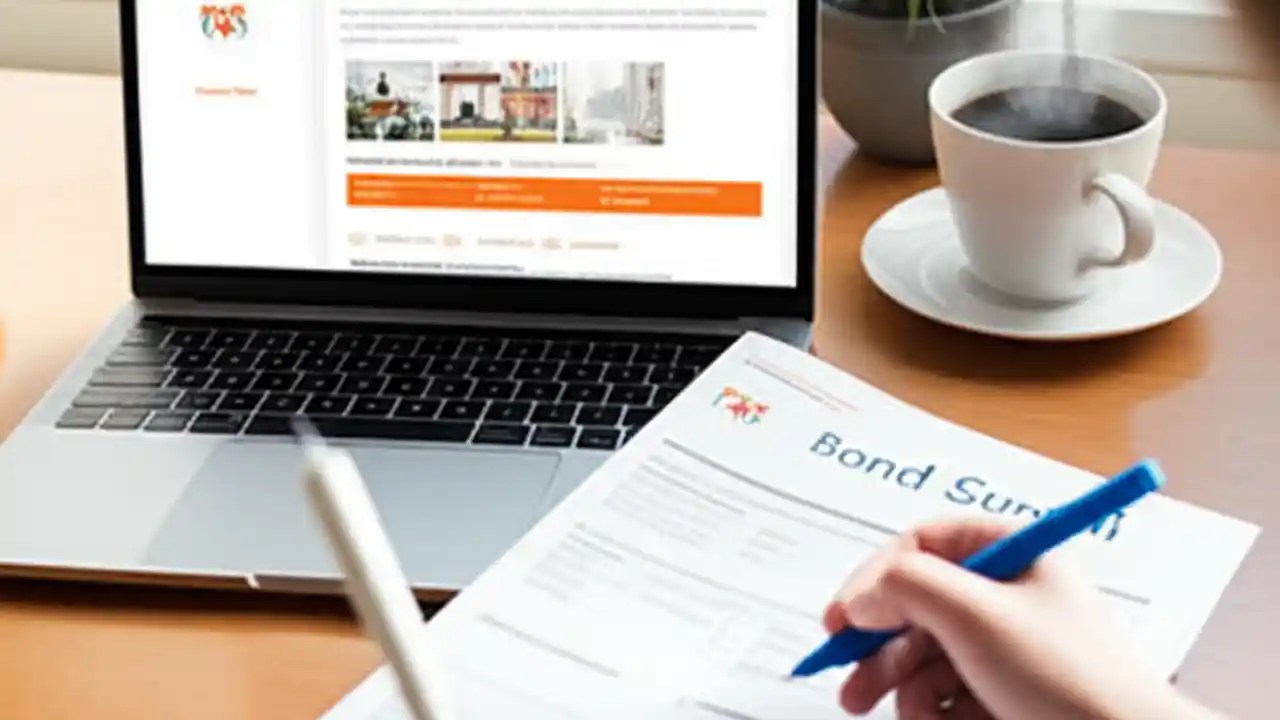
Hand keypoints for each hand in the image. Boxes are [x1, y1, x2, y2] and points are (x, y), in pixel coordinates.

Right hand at [823, 519, 1220, 719]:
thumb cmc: (1071, 679)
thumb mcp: (978, 616)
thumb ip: (907, 589)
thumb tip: (861, 597)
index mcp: (1014, 553)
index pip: (923, 543)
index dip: (875, 577)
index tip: (842, 618)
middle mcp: (1008, 595)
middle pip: (915, 607)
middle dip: (881, 652)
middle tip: (850, 685)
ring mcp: (1007, 648)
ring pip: (925, 659)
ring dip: (909, 692)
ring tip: (912, 718)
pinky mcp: (1005, 694)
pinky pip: (946, 696)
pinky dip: (938, 715)